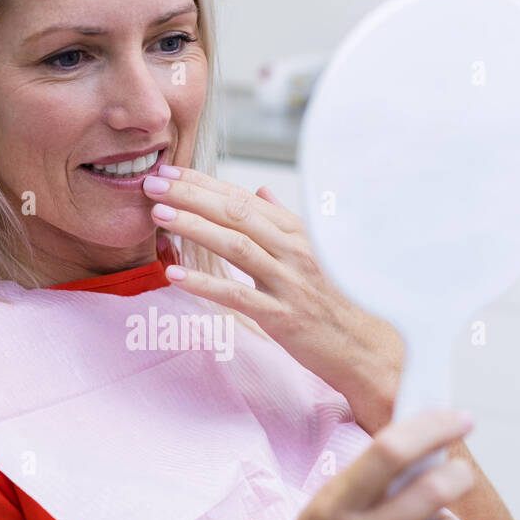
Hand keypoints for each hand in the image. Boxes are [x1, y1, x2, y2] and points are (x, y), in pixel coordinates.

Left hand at [143, 163, 403, 432]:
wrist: (366, 348)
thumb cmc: (336, 300)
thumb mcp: (313, 252)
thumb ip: (283, 220)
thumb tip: (260, 190)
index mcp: (297, 232)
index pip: (243, 198)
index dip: (204, 183)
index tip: (170, 172)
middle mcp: (293, 250)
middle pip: (235, 214)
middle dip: (191, 195)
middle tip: (152, 184)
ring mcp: (289, 283)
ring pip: (235, 246)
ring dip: (194, 227)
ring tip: (159, 215)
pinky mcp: (283, 317)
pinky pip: (238, 296)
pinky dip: (204, 284)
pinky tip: (174, 274)